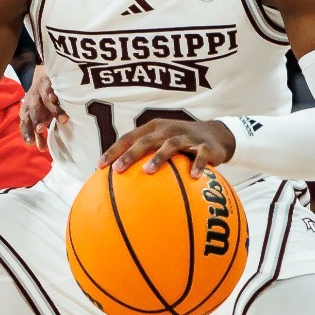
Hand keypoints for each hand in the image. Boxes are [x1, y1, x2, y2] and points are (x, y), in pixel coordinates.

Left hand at [19, 69, 64, 148]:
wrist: (43, 80)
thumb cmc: (42, 105)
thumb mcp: (40, 120)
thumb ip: (39, 134)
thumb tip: (41, 149)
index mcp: (27, 114)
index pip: (24, 124)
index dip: (27, 132)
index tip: (30, 142)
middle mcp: (31, 104)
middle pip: (33, 113)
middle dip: (36, 121)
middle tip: (41, 130)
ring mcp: (39, 92)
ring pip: (44, 102)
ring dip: (53, 110)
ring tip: (63, 120)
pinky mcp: (47, 83)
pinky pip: (50, 89)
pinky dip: (52, 94)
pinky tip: (56, 99)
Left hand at [100, 117, 234, 174]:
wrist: (216, 135)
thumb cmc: (180, 144)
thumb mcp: (161, 145)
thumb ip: (142, 159)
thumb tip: (116, 184)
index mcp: (153, 129)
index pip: (128, 138)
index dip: (113, 151)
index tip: (98, 166)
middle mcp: (167, 130)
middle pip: (145, 141)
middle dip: (130, 154)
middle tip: (117, 169)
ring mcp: (186, 136)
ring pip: (170, 145)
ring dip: (158, 158)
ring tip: (147, 171)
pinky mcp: (204, 146)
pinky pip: (200, 156)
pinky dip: (197, 165)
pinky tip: (193, 177)